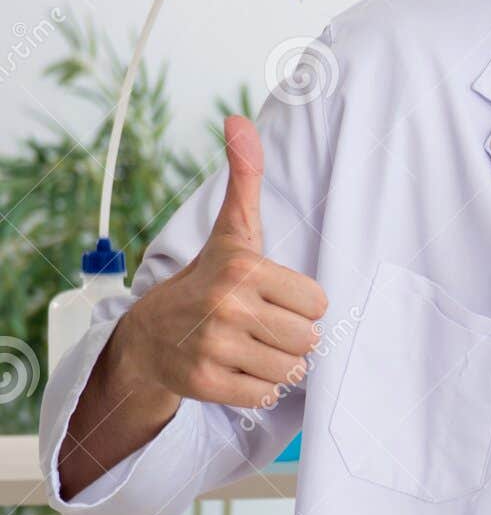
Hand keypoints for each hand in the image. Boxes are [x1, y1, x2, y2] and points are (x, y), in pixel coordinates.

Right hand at [116, 115, 328, 413]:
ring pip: (291, 370)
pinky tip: (235, 369)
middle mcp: (228, 305)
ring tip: (249, 347)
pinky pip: (265, 396)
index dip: (301, 304)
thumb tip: (238, 119)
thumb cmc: (206, 278)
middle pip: (309, 338)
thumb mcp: (232, 229)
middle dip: (291, 336)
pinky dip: (257, 389)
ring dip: (277, 364)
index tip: (272, 297)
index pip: (320, 303)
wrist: (147, 336)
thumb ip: (245, 176)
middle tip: (260, 326)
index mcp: (243, 266)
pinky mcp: (205, 384)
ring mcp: (214, 347)